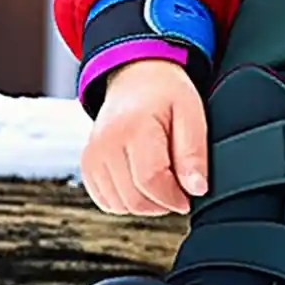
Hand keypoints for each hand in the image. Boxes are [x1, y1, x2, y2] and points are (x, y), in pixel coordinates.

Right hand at [81, 59, 207, 215]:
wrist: (136, 79)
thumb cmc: (167, 94)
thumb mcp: (192, 114)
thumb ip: (193, 152)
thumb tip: (197, 188)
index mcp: (133, 128)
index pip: (151, 181)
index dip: (174, 197)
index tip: (189, 196)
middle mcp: (106, 143)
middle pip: (134, 198)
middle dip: (162, 204)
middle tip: (179, 191)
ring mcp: (93, 155)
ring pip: (120, 205)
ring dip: (146, 204)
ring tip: (162, 182)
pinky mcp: (88, 165)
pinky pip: (107, 201)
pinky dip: (128, 202)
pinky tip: (143, 184)